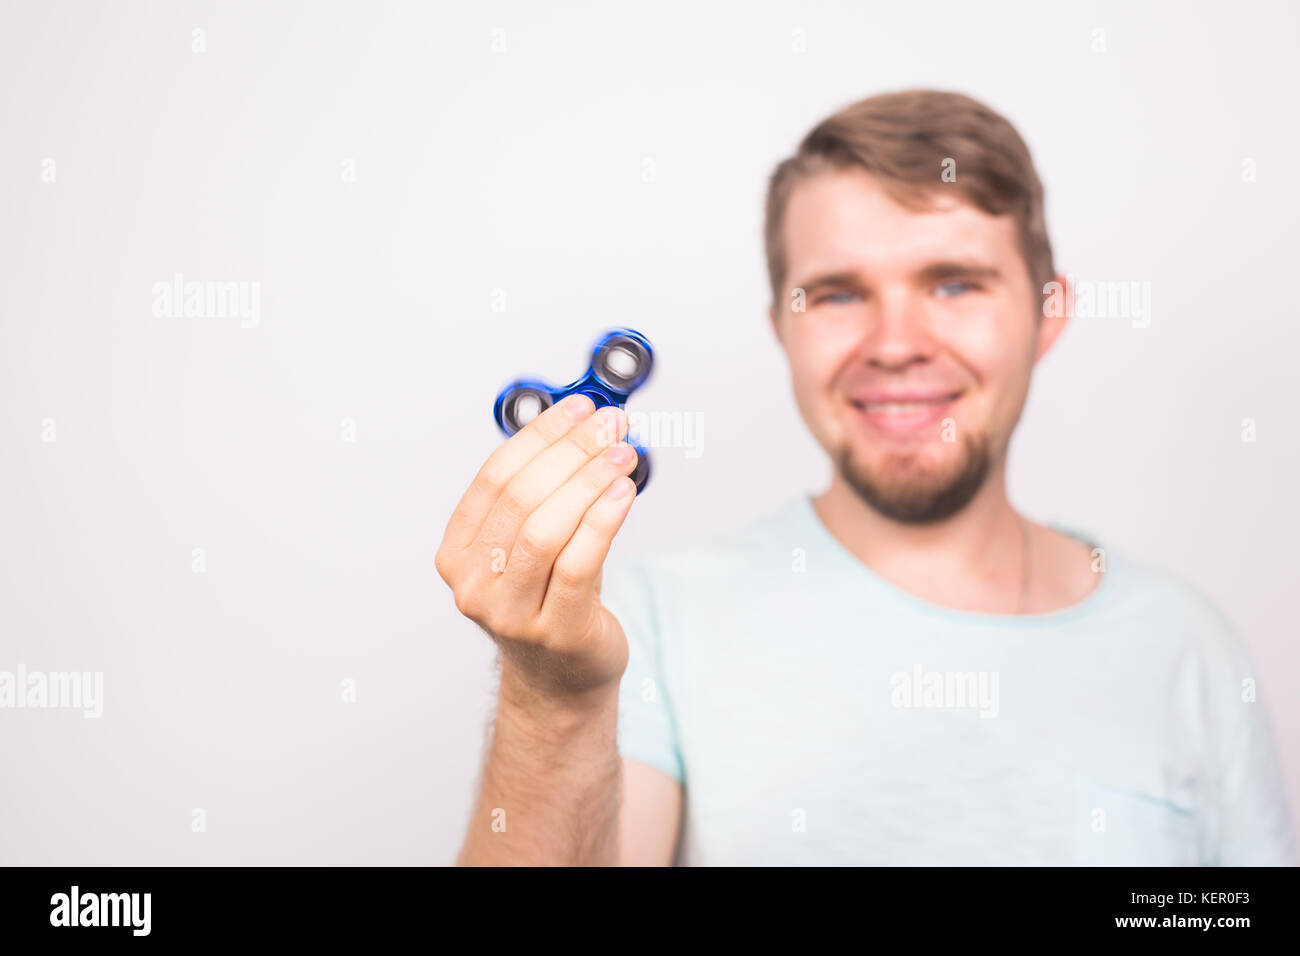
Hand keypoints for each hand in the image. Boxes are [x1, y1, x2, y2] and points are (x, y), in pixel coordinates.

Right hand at [436, 394, 639, 697]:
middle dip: (570, 451)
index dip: (540, 435)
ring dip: (588, 481)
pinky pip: (578, 564)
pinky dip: (603, 520)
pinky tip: (624, 492)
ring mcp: (509, 613)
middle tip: (610, 426)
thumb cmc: (552, 600)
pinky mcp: (554, 631)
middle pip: (520, 498)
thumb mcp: (537, 543)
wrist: (563, 678)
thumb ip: (547, 490)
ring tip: (623, 454)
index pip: (495, 477)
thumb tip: (587, 424)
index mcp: (458, 553)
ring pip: (545, 529)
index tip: (579, 408)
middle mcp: (474, 585)